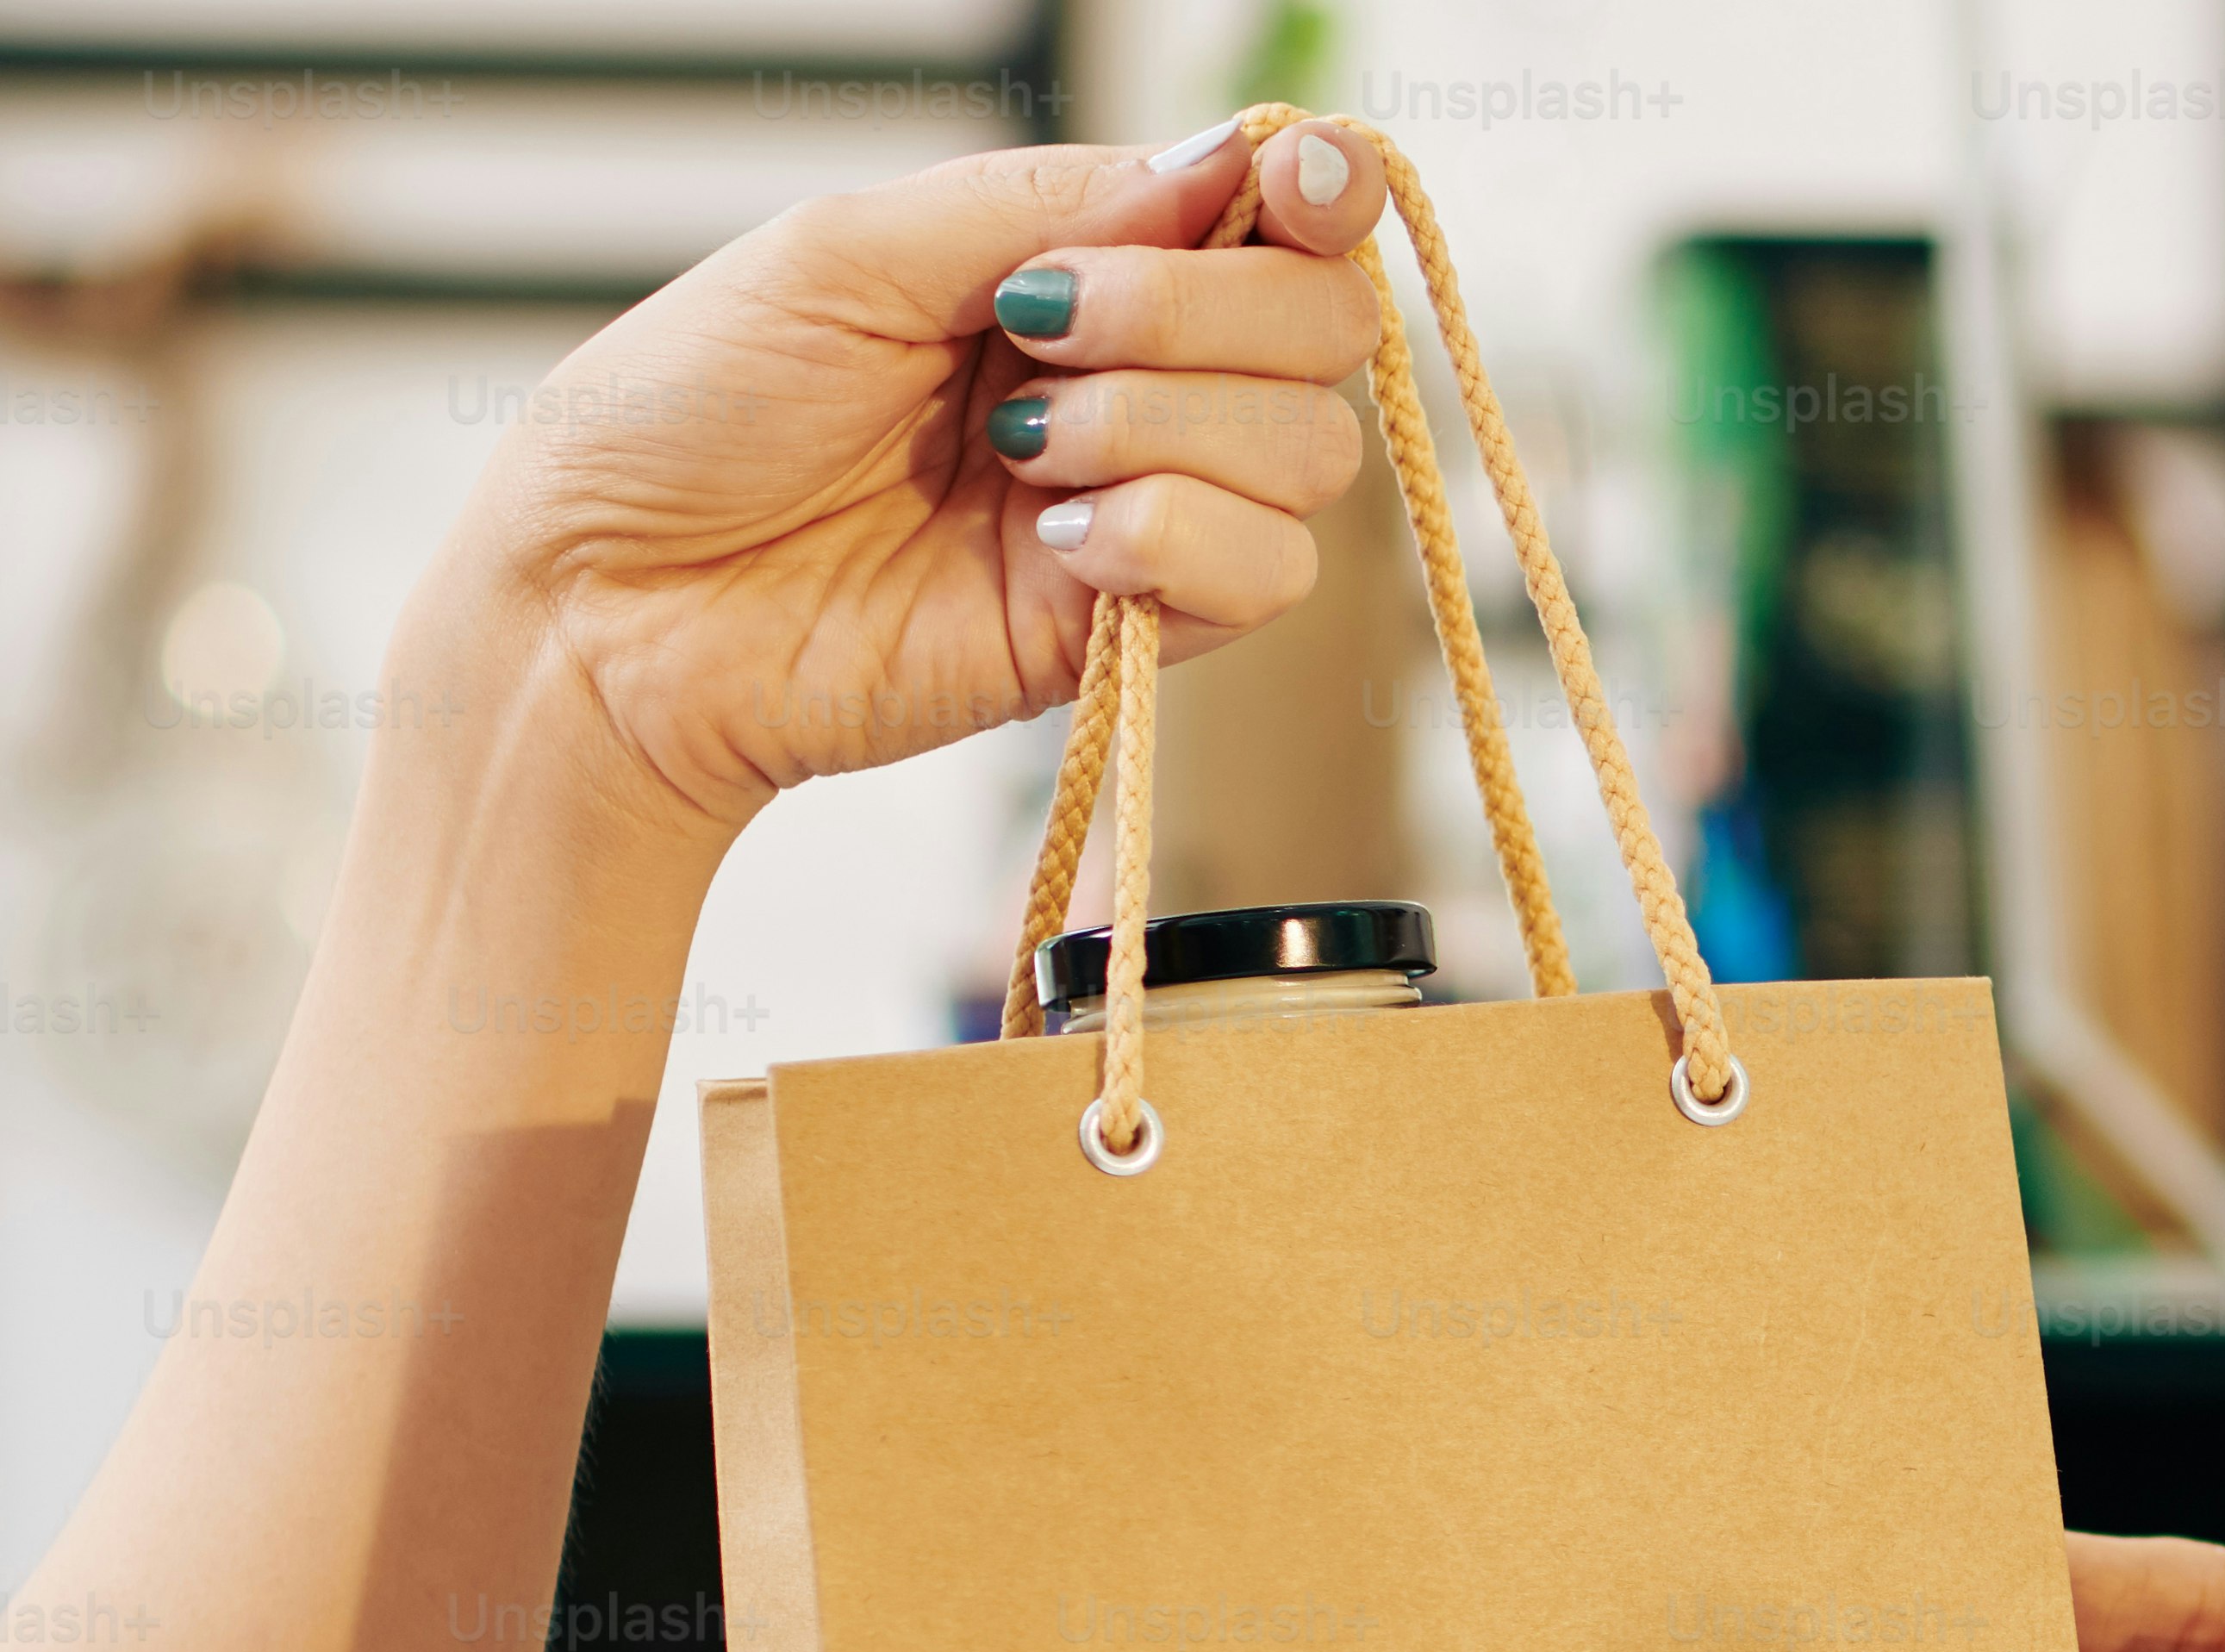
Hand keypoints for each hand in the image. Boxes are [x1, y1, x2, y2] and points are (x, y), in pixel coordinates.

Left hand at [428, 118, 1396, 838]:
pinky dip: (1173, 539)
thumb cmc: (690, 412)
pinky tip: (1054, 541)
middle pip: (1324, 328)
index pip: (1272, 222)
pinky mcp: (1135, 630)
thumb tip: (1227, 163)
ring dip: (1167, 430)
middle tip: (1042, 328)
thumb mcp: (849, 253)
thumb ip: (1041, 204)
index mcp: (1072, 265)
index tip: (1297, 186)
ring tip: (1019, 452)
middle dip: (1205, 314)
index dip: (1321, 194)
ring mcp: (1145, 509)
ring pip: (1309, 453)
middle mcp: (1135, 382)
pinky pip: (1263, 574)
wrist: (615, 603)